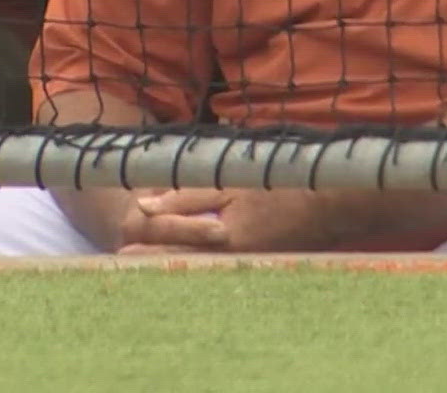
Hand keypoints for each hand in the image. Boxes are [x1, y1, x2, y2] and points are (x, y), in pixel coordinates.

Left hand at [116, 189, 338, 254]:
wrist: (327, 204)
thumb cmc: (277, 185)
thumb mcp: (226, 183)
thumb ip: (185, 195)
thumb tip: (143, 206)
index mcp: (220, 240)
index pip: (171, 249)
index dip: (143, 251)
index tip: (118, 253)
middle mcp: (229, 258)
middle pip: (182, 263)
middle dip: (154, 260)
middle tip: (123, 260)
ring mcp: (243, 261)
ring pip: (199, 263)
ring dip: (175, 257)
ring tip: (149, 256)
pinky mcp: (254, 258)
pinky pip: (218, 260)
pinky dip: (200, 254)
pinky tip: (190, 249)